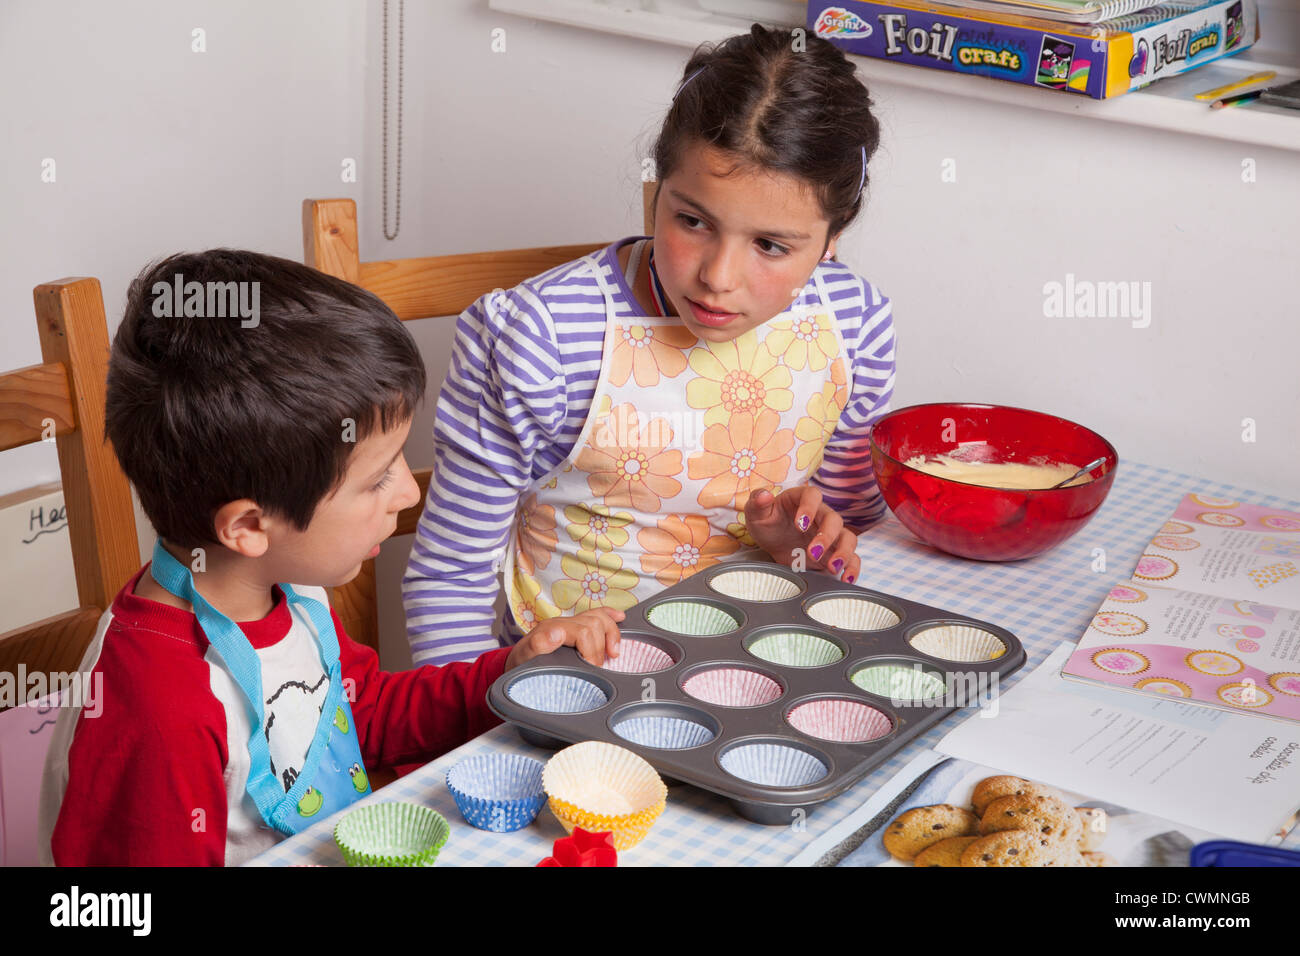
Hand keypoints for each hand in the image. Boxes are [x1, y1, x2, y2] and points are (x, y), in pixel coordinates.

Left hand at [505, 606, 624, 669]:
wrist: (517, 665)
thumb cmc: (521, 665)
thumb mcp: (523, 659)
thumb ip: (537, 646)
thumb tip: (554, 634)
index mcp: (551, 628)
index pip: (584, 632)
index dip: (592, 652)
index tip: (592, 670)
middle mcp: (562, 622)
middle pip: (594, 624)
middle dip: (600, 649)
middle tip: (597, 669)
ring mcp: (571, 623)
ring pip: (599, 617)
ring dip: (610, 634)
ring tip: (612, 653)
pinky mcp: (576, 627)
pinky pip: (597, 614)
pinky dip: (610, 615)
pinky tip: (620, 618)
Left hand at [744, 485, 860, 582]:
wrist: (774, 541)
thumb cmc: (767, 522)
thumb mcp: (757, 514)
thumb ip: (758, 503)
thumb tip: (764, 495)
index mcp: (802, 499)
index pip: (813, 496)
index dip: (809, 508)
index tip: (800, 524)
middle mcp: (821, 514)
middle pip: (834, 519)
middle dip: (826, 536)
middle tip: (812, 552)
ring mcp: (831, 534)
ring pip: (848, 538)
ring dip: (843, 552)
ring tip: (832, 567)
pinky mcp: (835, 552)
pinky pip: (852, 558)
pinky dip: (852, 568)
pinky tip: (846, 578)